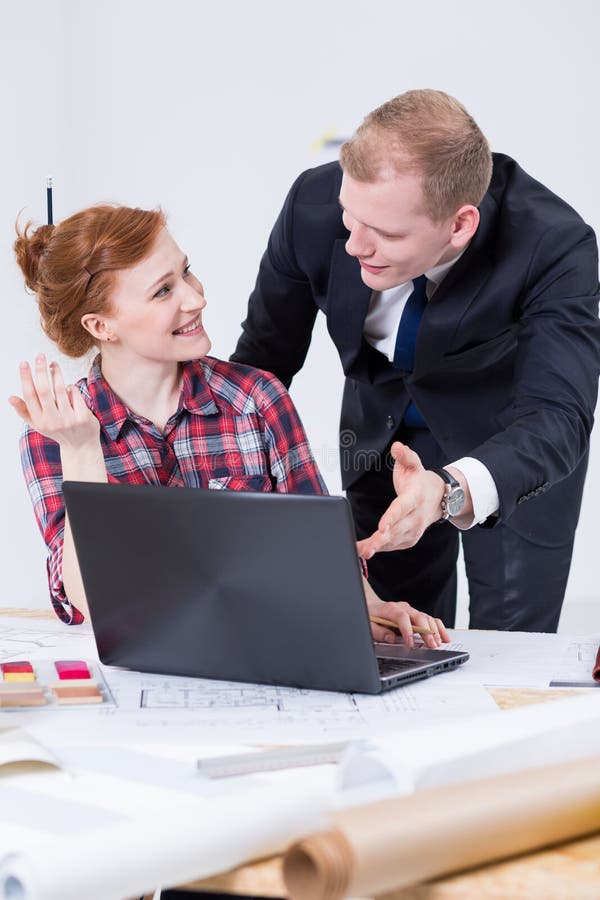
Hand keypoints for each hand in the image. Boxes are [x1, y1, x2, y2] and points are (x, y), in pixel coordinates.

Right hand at [8, 355, 99, 448]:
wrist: (80, 447)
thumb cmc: (57, 431)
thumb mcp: (38, 424)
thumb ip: (24, 411)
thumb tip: (10, 397)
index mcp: (39, 421)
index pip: (30, 396)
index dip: (26, 378)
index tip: (24, 363)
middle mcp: (52, 421)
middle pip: (44, 390)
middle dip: (41, 371)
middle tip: (40, 356)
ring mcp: (69, 419)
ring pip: (61, 389)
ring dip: (56, 374)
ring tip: (53, 364)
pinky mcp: (83, 417)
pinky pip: (75, 394)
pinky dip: (71, 387)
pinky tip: (69, 386)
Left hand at [356, 441, 445, 557]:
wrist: (439, 497)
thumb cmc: (419, 480)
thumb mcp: (413, 464)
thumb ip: (405, 456)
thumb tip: (397, 446)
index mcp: (415, 497)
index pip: (402, 508)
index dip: (392, 518)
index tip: (381, 528)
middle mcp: (416, 516)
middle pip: (397, 530)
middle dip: (381, 540)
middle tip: (366, 548)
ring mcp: (415, 530)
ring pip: (394, 541)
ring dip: (377, 547)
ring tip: (361, 551)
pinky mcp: (410, 539)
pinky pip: (394, 546)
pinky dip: (380, 549)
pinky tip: (366, 551)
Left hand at [363, 576, 448, 648]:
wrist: (372, 606)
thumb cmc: (371, 616)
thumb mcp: (368, 624)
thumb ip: (379, 632)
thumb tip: (391, 639)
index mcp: (390, 609)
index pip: (401, 617)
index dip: (407, 630)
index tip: (410, 643)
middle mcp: (403, 608)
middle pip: (418, 617)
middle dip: (426, 632)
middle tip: (432, 645)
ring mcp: (411, 611)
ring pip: (427, 618)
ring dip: (435, 631)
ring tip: (439, 644)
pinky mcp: (416, 615)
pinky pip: (430, 619)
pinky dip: (438, 628)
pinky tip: (444, 638)